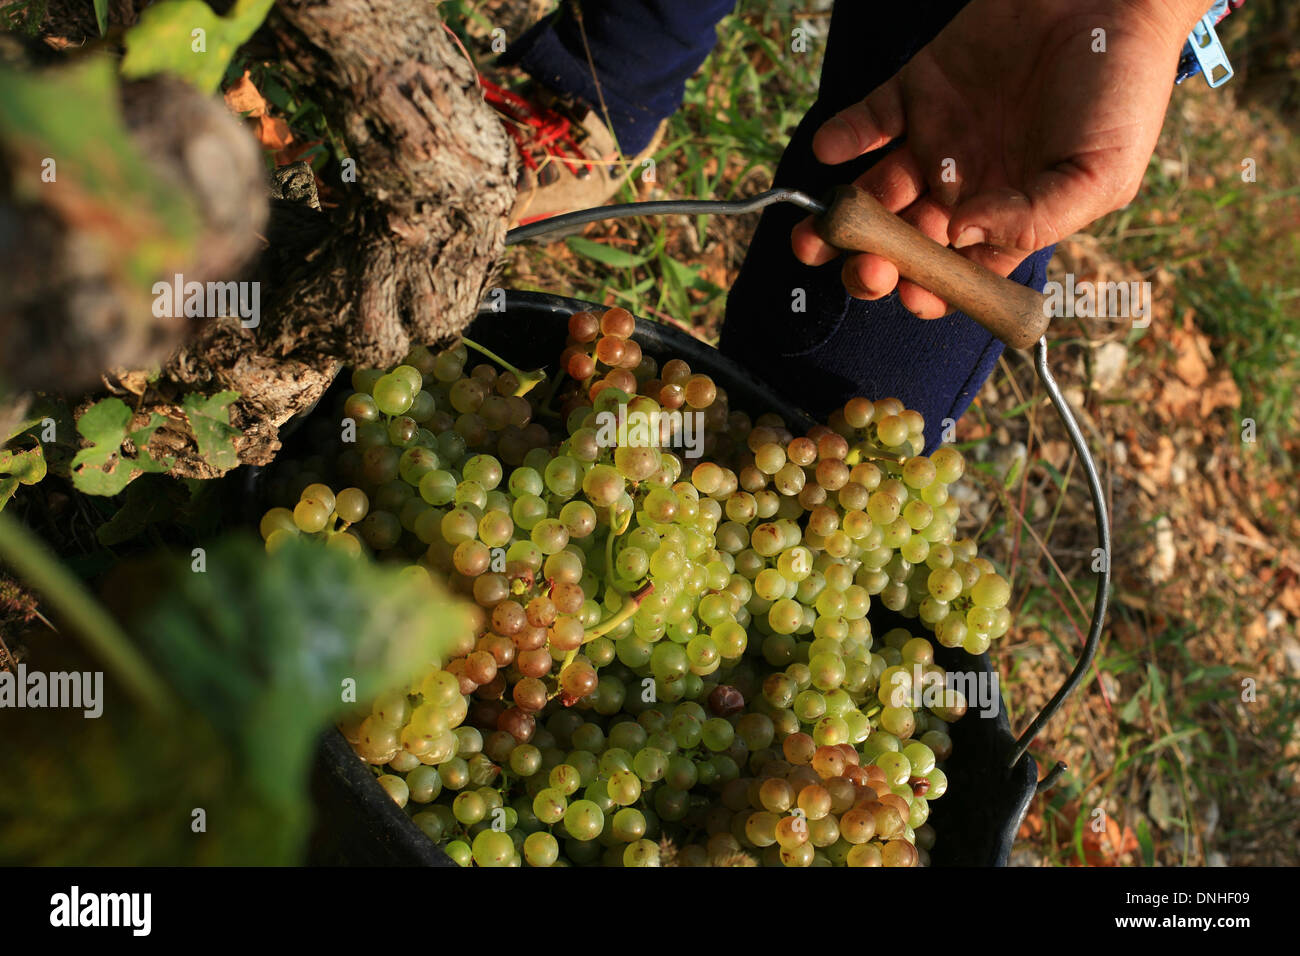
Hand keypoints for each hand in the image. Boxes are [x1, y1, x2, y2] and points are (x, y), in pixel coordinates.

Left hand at [792, 0, 1204, 316]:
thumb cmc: (1123, 88)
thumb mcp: (1101, 172)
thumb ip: (1036, 218)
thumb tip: (962, 238)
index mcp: (1008, 217)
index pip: (956, 271)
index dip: (929, 289)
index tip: (912, 295)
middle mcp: (964, 187)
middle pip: (904, 242)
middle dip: (876, 262)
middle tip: (863, 267)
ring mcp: (936, 139)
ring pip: (874, 193)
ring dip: (840, 218)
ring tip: (816, 232)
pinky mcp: (917, 90)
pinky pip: (868, 122)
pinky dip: (842, 136)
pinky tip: (830, 151)